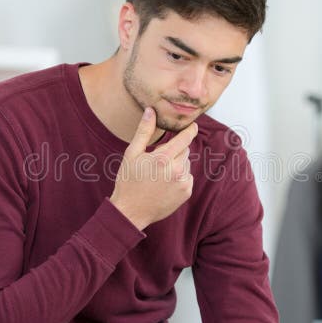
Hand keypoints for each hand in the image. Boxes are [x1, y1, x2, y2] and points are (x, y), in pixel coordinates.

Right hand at [109, 107, 196, 230]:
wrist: (131, 211)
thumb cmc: (128, 181)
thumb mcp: (132, 154)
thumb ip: (144, 131)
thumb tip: (151, 111)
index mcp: (163, 158)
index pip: (184, 138)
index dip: (190, 130)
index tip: (193, 125)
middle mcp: (176, 170)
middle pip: (184, 150)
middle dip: (174, 150)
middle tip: (157, 159)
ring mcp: (183, 183)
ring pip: (186, 164)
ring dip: (177, 164)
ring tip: (159, 174)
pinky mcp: (186, 192)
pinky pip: (187, 177)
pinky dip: (179, 177)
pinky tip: (164, 184)